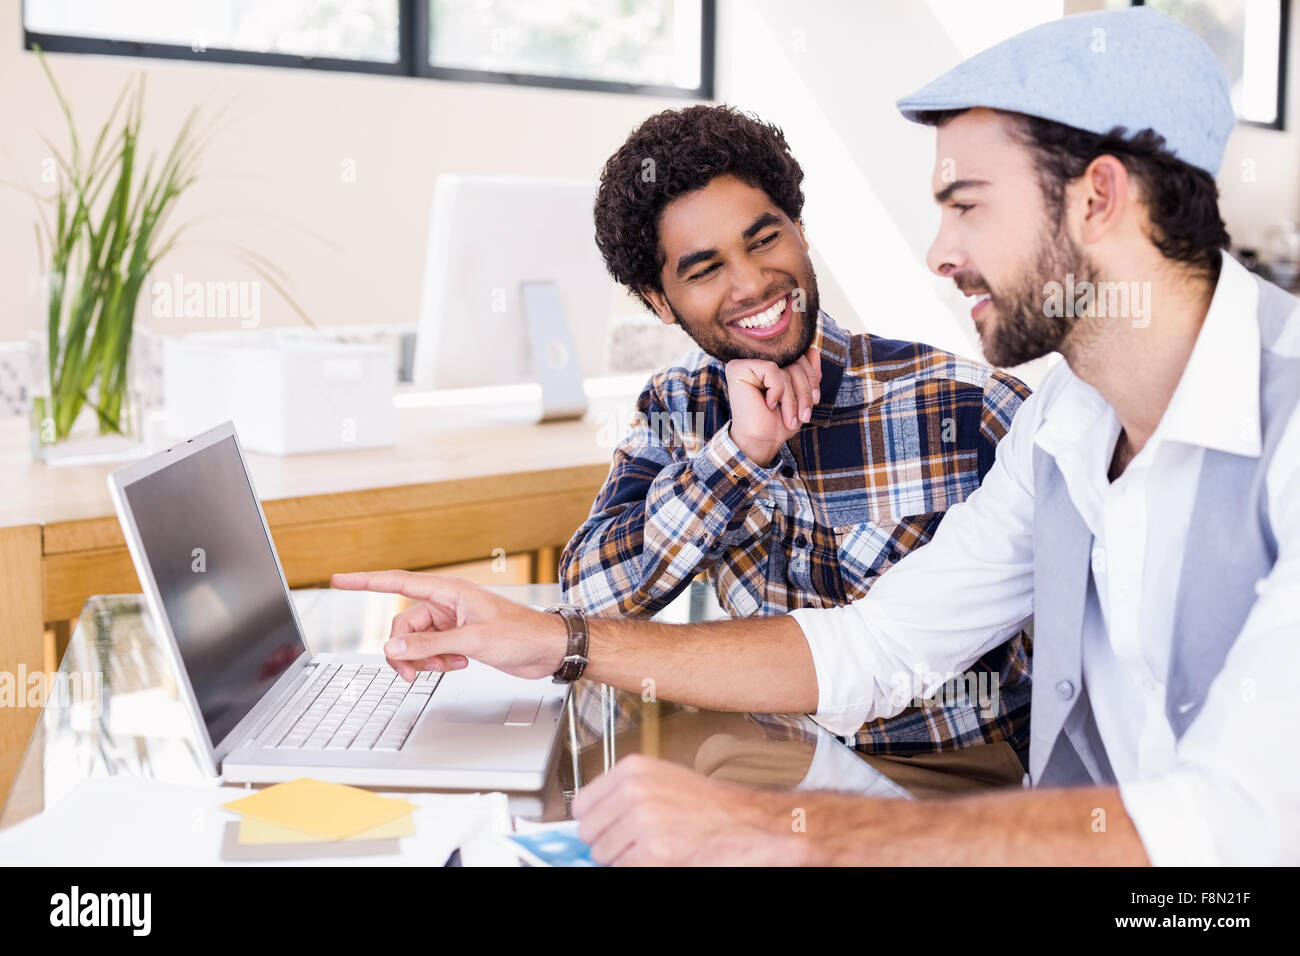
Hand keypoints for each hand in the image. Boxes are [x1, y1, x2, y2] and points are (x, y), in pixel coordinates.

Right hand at [329, 570, 567, 681]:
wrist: (547, 650)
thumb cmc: (521, 634)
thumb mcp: (472, 641)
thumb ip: (429, 645)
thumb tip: (392, 647)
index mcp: (449, 592)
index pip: (398, 582)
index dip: (365, 581)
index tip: (338, 580)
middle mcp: (447, 604)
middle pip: (403, 624)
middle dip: (405, 650)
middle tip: (414, 673)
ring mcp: (451, 623)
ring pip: (415, 641)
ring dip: (423, 659)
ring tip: (448, 666)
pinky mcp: (458, 639)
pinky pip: (430, 651)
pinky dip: (437, 662)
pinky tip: (459, 664)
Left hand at [573, 754, 805, 864]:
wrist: (748, 822)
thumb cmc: (709, 805)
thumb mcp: (661, 782)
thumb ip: (624, 795)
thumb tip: (590, 820)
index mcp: (633, 769)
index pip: (582, 805)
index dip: (595, 823)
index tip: (606, 830)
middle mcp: (634, 791)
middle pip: (589, 833)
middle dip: (608, 843)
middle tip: (636, 843)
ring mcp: (643, 822)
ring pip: (603, 856)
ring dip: (623, 859)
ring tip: (653, 849)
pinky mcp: (654, 852)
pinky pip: (623, 869)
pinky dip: (639, 869)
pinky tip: (663, 858)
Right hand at [724, 345, 821, 465]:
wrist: (761, 442)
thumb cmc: (778, 422)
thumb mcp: (801, 397)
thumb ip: (808, 374)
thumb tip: (813, 351)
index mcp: (770, 365)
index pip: (800, 358)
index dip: (812, 379)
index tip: (814, 401)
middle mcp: (757, 361)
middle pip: (796, 362)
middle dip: (805, 391)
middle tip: (804, 416)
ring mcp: (746, 363)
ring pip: (787, 368)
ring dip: (793, 398)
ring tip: (790, 418)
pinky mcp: (739, 368)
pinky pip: (772, 370)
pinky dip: (778, 392)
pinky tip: (769, 405)